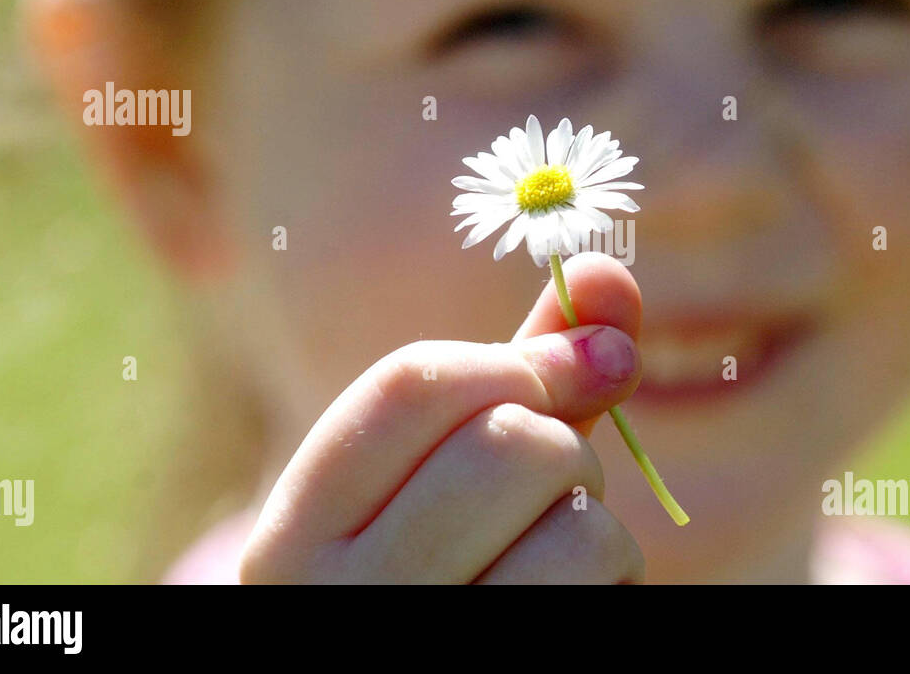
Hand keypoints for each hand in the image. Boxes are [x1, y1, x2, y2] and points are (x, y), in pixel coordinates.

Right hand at [239, 253, 644, 582]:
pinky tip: (567, 602)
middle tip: (554, 487)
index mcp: (297, 530)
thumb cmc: (439, 577)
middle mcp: (333, 602)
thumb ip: (522, 380)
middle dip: (566, 448)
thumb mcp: (451, 480)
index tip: (586, 364)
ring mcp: (417, 648)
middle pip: (508, 444)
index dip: (520, 360)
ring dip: (599, 527)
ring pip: (577, 525)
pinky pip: (602, 586)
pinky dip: (613, 580)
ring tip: (552, 561)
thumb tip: (612, 274)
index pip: (411, 384)